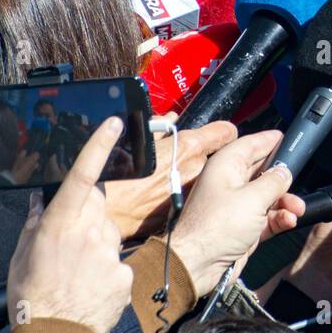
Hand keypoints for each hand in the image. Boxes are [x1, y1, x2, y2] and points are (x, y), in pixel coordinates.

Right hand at [7, 116, 132, 332]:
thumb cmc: (32, 296)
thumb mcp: (23, 255)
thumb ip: (36, 222)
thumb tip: (42, 198)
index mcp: (60, 224)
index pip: (83, 175)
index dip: (99, 145)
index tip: (113, 123)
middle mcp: (88, 232)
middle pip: (98, 206)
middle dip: (89, 214)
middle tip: (70, 241)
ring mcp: (110, 252)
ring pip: (109, 234)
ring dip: (97, 244)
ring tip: (77, 271)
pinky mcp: (124, 273)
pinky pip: (117, 261)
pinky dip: (107, 269)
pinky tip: (91, 285)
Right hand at [104, 120, 235, 240]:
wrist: (106, 213)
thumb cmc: (116, 174)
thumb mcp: (135, 141)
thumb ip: (158, 128)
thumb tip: (169, 119)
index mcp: (188, 148)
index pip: (225, 133)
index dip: (223, 131)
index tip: (219, 133)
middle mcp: (196, 170)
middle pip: (210, 156)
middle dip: (197, 155)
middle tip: (176, 157)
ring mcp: (193, 193)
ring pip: (200, 176)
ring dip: (188, 174)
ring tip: (163, 177)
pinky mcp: (184, 210)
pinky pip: (188, 195)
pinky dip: (179, 192)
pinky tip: (160, 193)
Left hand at [170, 130, 303, 297]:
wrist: (197, 265)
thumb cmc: (214, 228)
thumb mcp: (253, 198)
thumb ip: (274, 181)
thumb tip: (284, 172)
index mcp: (225, 167)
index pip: (250, 144)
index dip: (268, 140)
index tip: (285, 138)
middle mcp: (229, 183)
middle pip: (261, 170)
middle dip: (282, 176)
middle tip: (297, 177)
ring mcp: (236, 206)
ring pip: (267, 195)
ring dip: (285, 201)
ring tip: (296, 208)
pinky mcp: (242, 227)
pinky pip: (267, 217)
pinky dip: (279, 218)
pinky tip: (288, 220)